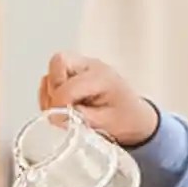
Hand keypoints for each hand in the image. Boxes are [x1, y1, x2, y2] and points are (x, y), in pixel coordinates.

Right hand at [36, 52, 158, 146]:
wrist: (136, 117)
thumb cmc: (125, 120)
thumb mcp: (106, 125)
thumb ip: (80, 118)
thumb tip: (56, 114)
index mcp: (102, 77)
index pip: (68, 86)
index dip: (59, 105)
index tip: (62, 119)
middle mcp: (91, 66)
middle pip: (58, 62)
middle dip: (53, 88)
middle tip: (62, 108)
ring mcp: (82, 66)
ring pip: (53, 69)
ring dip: (52, 92)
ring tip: (66, 109)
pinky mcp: (75, 72)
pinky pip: (53, 76)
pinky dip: (52, 92)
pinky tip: (64, 105)